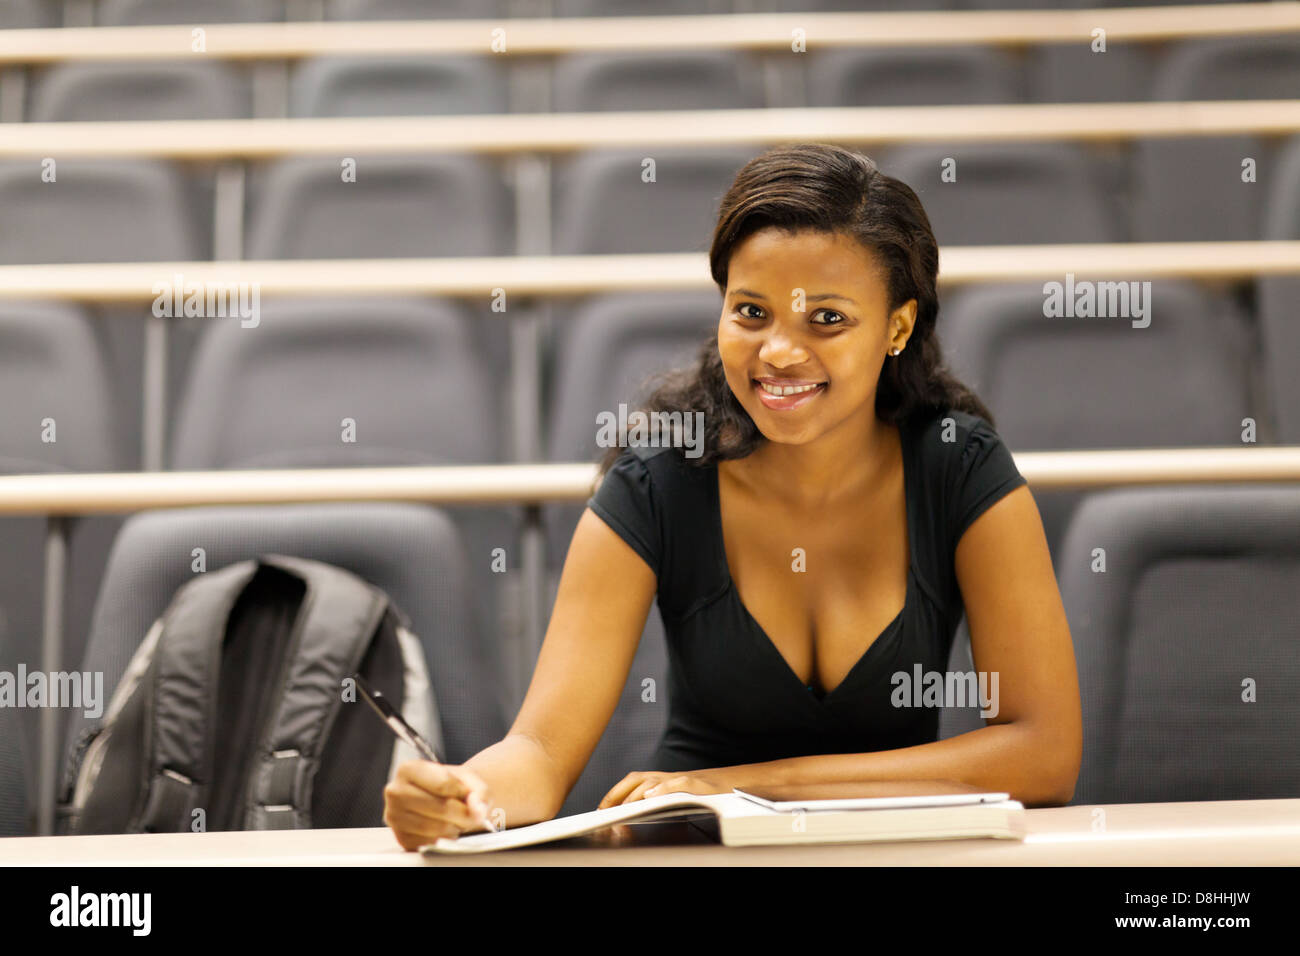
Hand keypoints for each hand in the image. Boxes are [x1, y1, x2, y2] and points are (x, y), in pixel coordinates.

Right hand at [383, 760, 494, 851]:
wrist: (444, 799)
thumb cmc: (454, 787)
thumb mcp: (469, 780)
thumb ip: (478, 791)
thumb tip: (476, 810)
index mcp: (408, 769)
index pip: (443, 784)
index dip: (464, 792)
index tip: (470, 793)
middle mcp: (395, 792)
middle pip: (441, 807)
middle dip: (463, 813)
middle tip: (472, 813)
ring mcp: (395, 817)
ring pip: (438, 828)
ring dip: (455, 826)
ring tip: (456, 819)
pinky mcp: (402, 838)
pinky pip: (432, 843)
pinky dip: (445, 839)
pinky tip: (445, 829)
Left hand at [597, 768, 732, 808]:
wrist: (737, 784)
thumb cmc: (706, 794)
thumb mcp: (680, 797)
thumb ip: (660, 801)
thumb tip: (635, 811)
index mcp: (664, 780)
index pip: (633, 781)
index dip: (615, 793)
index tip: (600, 808)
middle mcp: (670, 777)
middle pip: (637, 779)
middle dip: (617, 794)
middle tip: (604, 812)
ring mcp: (685, 780)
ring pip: (653, 781)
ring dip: (635, 794)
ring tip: (622, 809)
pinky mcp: (700, 785)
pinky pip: (680, 783)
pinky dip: (664, 788)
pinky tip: (652, 796)